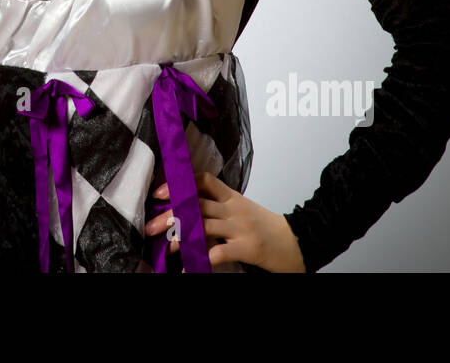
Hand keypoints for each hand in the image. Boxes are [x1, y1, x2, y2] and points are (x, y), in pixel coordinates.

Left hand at [143, 171, 306, 272]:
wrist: (298, 241)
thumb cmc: (267, 227)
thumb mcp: (243, 210)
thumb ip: (219, 208)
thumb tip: (187, 212)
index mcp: (232, 197)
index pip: (203, 180)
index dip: (180, 184)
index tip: (160, 192)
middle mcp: (233, 209)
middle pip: (196, 204)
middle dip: (170, 214)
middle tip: (151, 225)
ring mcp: (240, 227)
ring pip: (203, 226)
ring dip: (180, 237)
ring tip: (166, 247)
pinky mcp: (246, 247)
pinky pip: (217, 253)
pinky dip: (200, 261)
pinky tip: (188, 269)